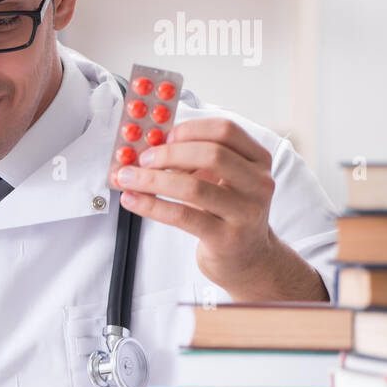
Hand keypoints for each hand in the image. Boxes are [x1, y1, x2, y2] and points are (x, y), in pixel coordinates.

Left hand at [115, 117, 328, 301]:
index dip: (190, 129)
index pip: (226, 130)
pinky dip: (151, 206)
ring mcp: (246, 213)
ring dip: (152, 180)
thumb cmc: (226, 211)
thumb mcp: (220, 179)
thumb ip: (194, 160)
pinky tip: (132, 200)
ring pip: (194, 187)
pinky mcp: (227, 238)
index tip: (164, 135)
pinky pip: (182, 216)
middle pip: (212, 154)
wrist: (248, 257)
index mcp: (258, 160)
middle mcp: (259, 183)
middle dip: (168, 153)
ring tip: (128, 178)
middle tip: (142, 158)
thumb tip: (149, 147)